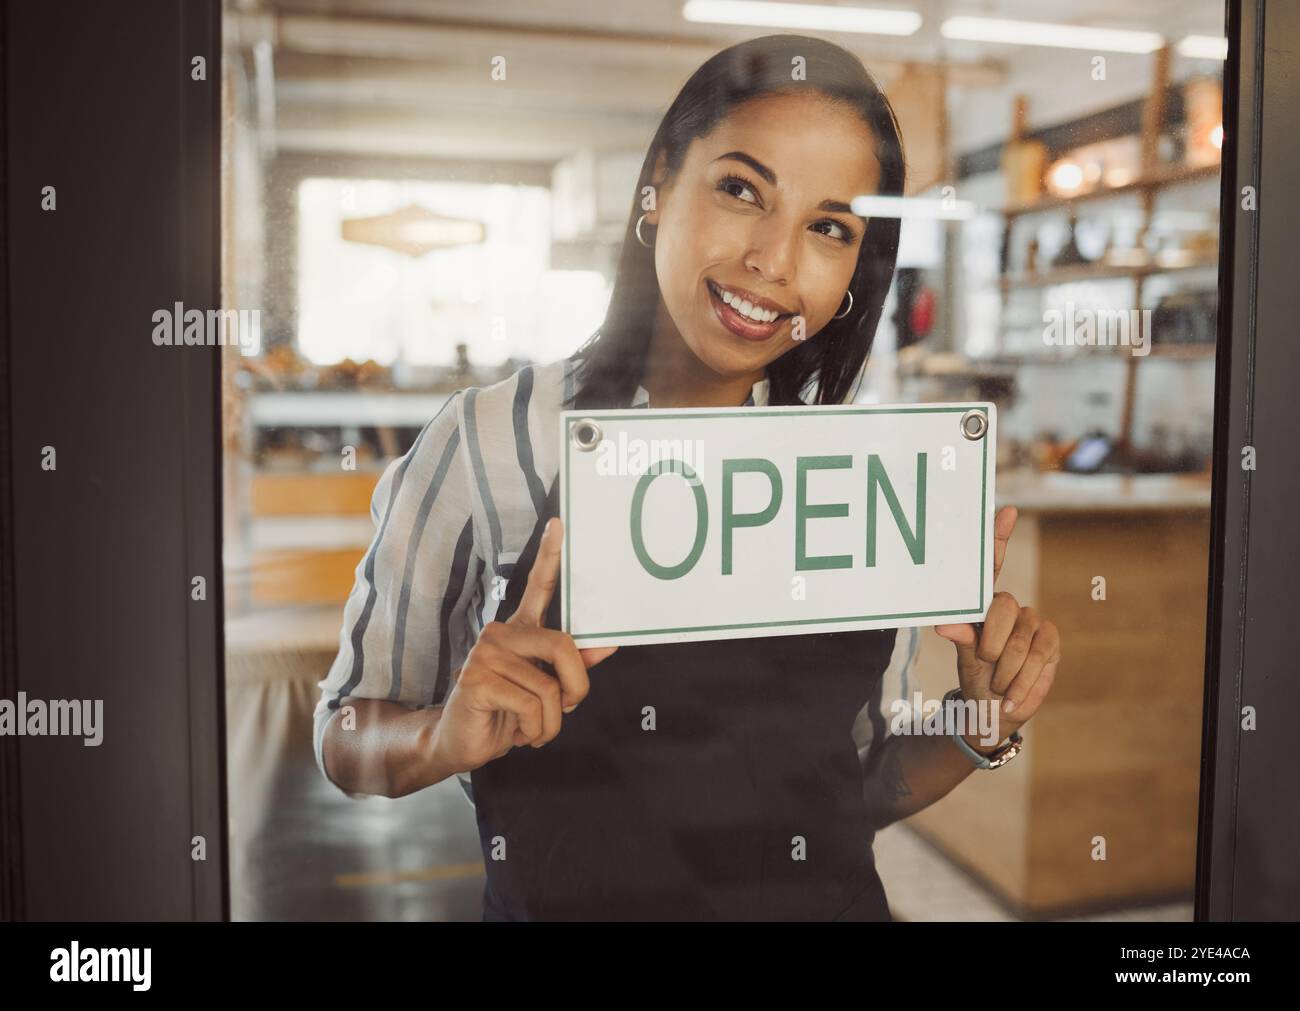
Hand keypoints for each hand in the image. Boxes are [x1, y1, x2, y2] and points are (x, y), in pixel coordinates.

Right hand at [430, 517, 618, 773]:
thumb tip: (609, 644)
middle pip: (563, 646)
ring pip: (549, 686)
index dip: (550, 555)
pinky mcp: (476, 679)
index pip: (537, 587)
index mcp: (520, 631)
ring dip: (551, 721)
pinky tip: (516, 734)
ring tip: (532, 729)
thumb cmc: (505, 713)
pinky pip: (531, 704)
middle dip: (577, 687)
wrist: (460, 743)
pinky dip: (534, 729)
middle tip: (567, 709)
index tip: (560, 524)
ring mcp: (486, 653)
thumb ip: (574, 666)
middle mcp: (501, 633)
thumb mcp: (546, 690)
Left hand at [934, 506, 1060, 741]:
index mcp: (983, 603)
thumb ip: (960, 636)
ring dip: (1007, 668)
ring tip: (998, 683)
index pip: (992, 565)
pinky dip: (1024, 679)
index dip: (999, 537)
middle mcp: (1009, 606)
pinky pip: (1040, 653)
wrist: (996, 707)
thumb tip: (943, 625)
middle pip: (1003, 608)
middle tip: (985, 663)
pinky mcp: (1050, 640)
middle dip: (991, 642)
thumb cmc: (976, 673)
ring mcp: (1032, 621)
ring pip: (1022, 637)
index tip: (1007, 511)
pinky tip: (1012, 694)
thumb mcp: (965, 656)